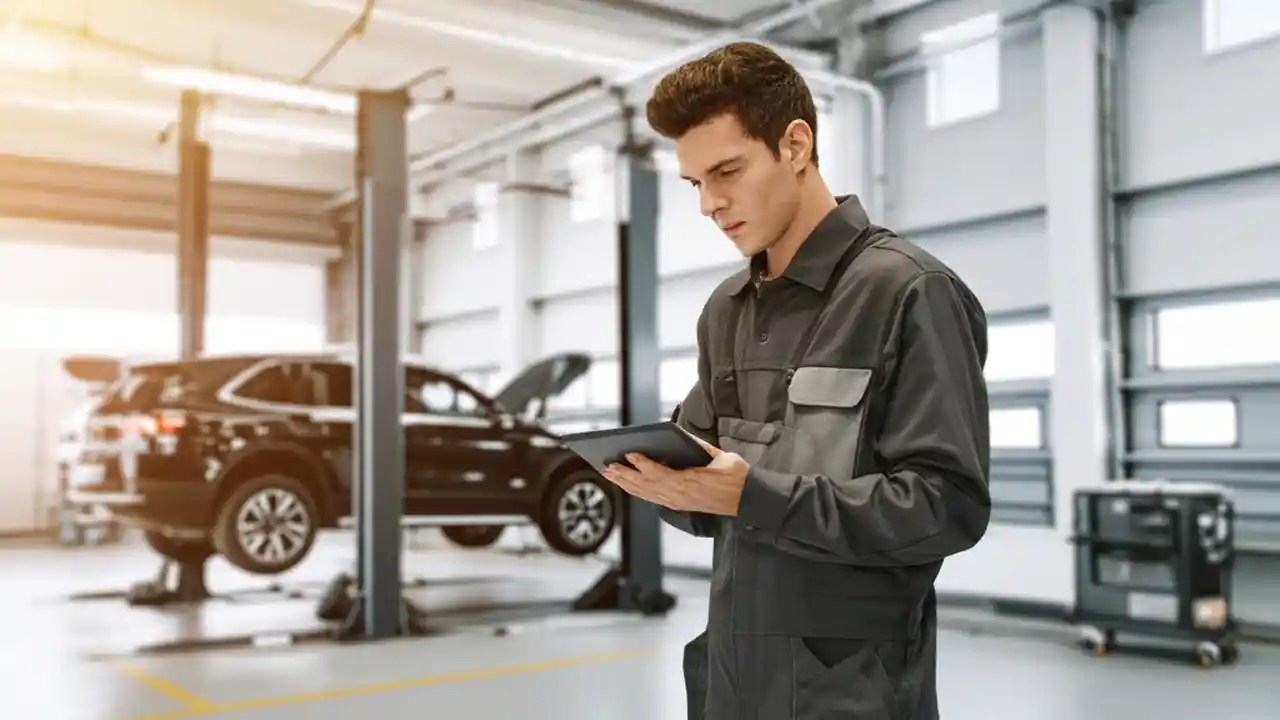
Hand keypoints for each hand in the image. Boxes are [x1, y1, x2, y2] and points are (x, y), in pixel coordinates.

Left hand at [600, 434, 750, 515]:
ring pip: (646, 494)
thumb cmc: (734, 475)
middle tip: (607, 466)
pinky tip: (628, 485)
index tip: (629, 454)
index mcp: (689, 482)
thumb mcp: (717, 455)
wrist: (745, 497)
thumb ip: (696, 445)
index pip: (659, 473)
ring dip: (626, 484)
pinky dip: (637, 491)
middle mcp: (679, 495)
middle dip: (625, 476)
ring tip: (610, 475)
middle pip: (646, 486)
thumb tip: (677, 434)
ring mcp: (678, 502)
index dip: (642, 464)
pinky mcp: (678, 505)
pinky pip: (652, 498)